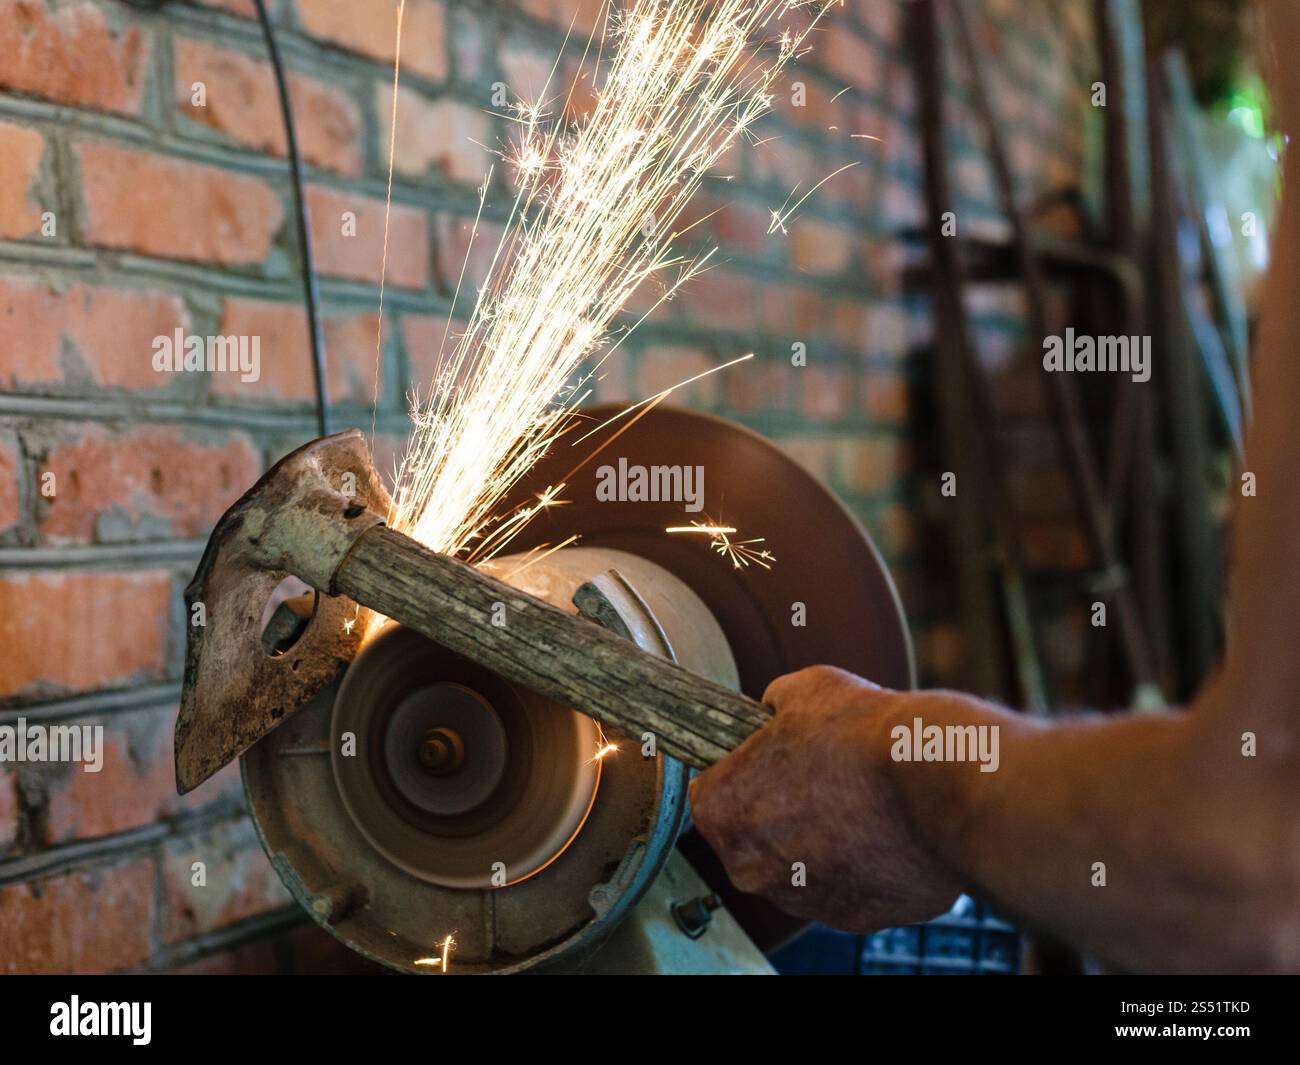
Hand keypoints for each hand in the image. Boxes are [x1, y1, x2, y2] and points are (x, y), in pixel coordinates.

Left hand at [689, 665, 963, 931]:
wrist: (935, 779)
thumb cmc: (862, 733)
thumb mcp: (803, 689)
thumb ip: (773, 707)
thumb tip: (774, 711)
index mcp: (721, 810)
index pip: (711, 792)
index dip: (741, 771)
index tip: (769, 760)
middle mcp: (750, 868)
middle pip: (751, 838)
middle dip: (777, 812)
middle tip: (820, 778)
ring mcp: (802, 899)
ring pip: (797, 869)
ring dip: (817, 842)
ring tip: (858, 802)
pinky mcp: (853, 918)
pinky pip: (845, 888)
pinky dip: (859, 866)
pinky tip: (884, 830)